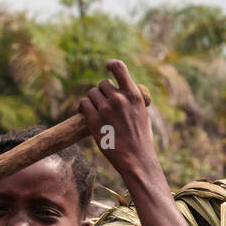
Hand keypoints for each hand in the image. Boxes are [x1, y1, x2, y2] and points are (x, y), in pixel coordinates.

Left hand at [78, 59, 157, 180]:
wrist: (136, 160)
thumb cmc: (141, 139)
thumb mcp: (142, 114)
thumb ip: (131, 100)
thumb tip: (120, 91)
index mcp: (134, 95)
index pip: (119, 68)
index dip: (111, 65)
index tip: (108, 67)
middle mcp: (119, 99)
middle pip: (102, 84)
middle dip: (102, 92)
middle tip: (104, 105)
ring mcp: (106, 110)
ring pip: (91, 94)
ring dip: (92, 101)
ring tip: (97, 112)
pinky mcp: (94, 121)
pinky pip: (83, 104)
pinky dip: (83, 107)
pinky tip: (86, 113)